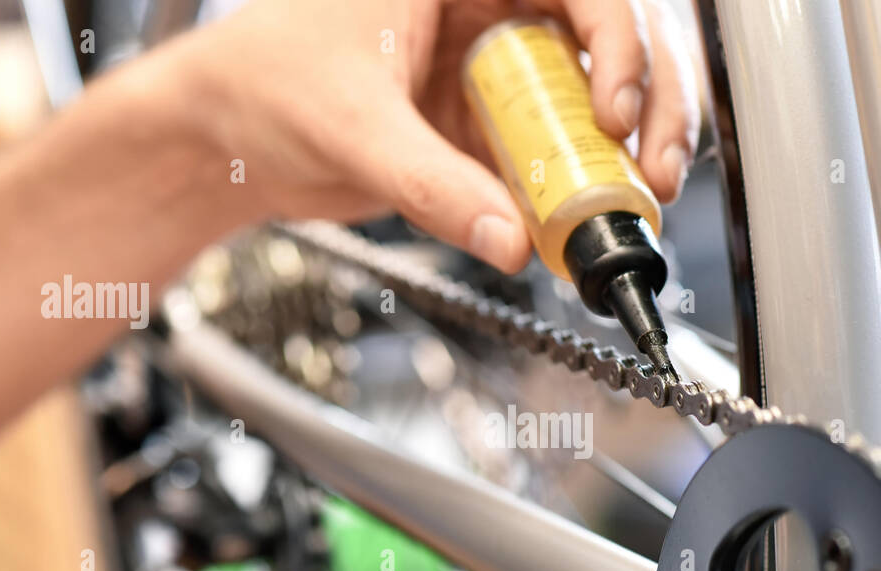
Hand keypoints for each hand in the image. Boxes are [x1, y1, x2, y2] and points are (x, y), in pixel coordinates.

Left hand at [162, 0, 699, 272]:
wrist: (225, 141)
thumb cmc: (261, 86)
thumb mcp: (350, 126)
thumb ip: (432, 184)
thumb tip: (508, 238)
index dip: (620, 38)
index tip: (612, 110)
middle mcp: (493, 4)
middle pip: (616, 29)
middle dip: (655, 95)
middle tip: (652, 168)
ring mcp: (497, 65)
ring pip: (599, 85)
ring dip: (634, 139)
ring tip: (641, 193)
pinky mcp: (490, 123)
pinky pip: (556, 146)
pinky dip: (582, 180)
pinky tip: (590, 215)